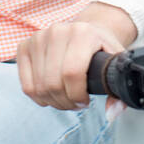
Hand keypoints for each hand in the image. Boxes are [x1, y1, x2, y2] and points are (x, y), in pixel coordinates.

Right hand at [17, 2, 138, 110]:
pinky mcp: (24, 46)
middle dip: (66, 102)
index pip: (72, 73)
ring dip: (53, 102)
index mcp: (83, 32)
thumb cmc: (100, 49)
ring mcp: (38, 37)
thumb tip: (111, 113)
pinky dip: (39, 97)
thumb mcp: (114, 64)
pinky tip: (51, 94)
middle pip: (53, 83)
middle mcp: (57, 31)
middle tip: (76, 103)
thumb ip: (118, 90)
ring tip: (66, 98)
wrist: (85, 30)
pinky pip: (27, 85)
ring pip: (39, 87)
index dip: (77, 96)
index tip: (85, 102)